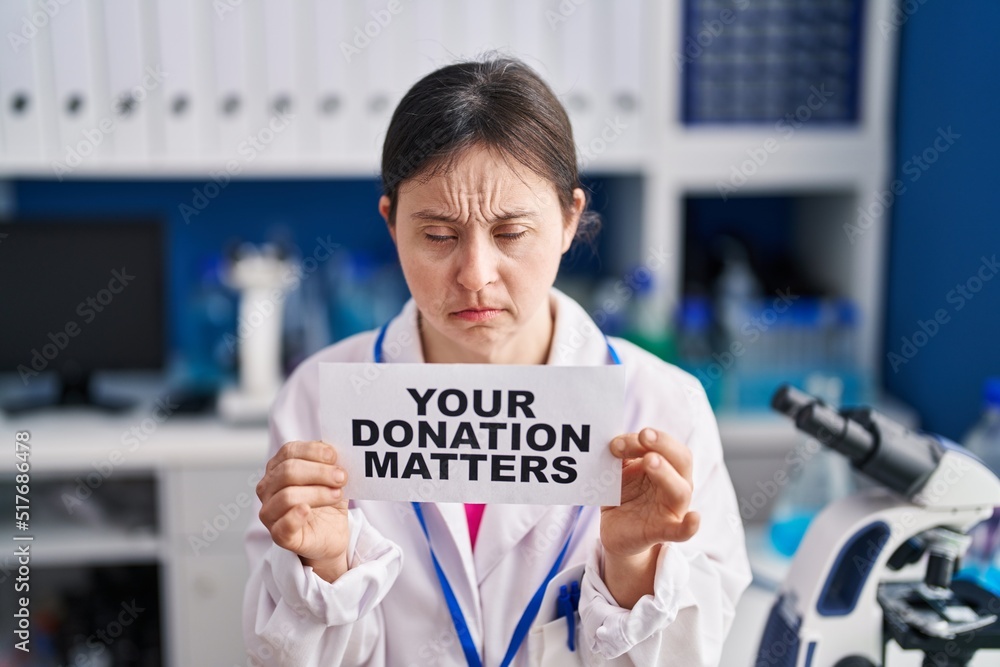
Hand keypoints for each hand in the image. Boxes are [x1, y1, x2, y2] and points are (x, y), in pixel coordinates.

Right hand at [256, 440, 350, 581]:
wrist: (332, 534)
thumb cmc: (328, 501)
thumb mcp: (331, 477)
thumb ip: (330, 462)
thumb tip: (334, 449)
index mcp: (278, 468)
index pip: (289, 451)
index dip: (313, 451)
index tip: (334, 456)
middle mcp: (268, 488)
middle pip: (288, 472)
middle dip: (319, 472)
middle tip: (341, 477)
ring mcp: (270, 513)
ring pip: (287, 496)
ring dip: (317, 493)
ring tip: (337, 494)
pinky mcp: (279, 536)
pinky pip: (283, 525)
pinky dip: (295, 516)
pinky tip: (307, 510)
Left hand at [601, 428, 699, 558]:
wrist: (615, 530)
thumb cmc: (623, 495)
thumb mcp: (620, 471)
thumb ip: (621, 455)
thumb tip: (615, 440)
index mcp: (666, 466)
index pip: (665, 446)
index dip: (647, 439)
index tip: (618, 441)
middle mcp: (675, 485)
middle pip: (681, 461)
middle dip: (663, 445)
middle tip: (644, 435)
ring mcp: (671, 509)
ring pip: (680, 491)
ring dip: (666, 473)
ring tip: (650, 460)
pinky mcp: (662, 532)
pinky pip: (681, 532)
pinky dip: (689, 526)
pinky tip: (694, 518)